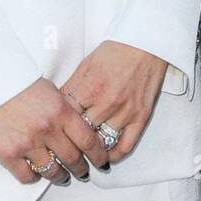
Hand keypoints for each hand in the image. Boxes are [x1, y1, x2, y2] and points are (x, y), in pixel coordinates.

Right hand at [0, 77, 109, 184]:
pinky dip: (35, 177)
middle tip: (83, 172)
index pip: (88, 140)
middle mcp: (47, 129)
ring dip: (60, 177)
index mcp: (61, 110)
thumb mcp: (49, 90)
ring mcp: (27, 143)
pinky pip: (28, 176)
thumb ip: (65, 110)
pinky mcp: (8, 154)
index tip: (102, 161)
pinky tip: (37, 173)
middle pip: (73, 158)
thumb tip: (79, 130)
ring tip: (62, 177)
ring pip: (52, 171)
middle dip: (81, 169)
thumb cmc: (18, 81)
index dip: (99, 154)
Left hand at [58, 41, 168, 165]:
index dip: (59, 128)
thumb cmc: (115, 51)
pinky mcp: (141, 117)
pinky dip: (114, 155)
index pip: (68, 118)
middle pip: (82, 134)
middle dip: (71, 143)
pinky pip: (126, 145)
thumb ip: (72, 86)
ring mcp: (126, 112)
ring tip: (82, 157)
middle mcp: (107, 103)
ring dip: (91, 152)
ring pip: (102, 143)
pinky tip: (106, 157)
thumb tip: (56, 106)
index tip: (54, 136)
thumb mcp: (86, 64)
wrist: (147, 43)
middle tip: (64, 151)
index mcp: (91, 87)